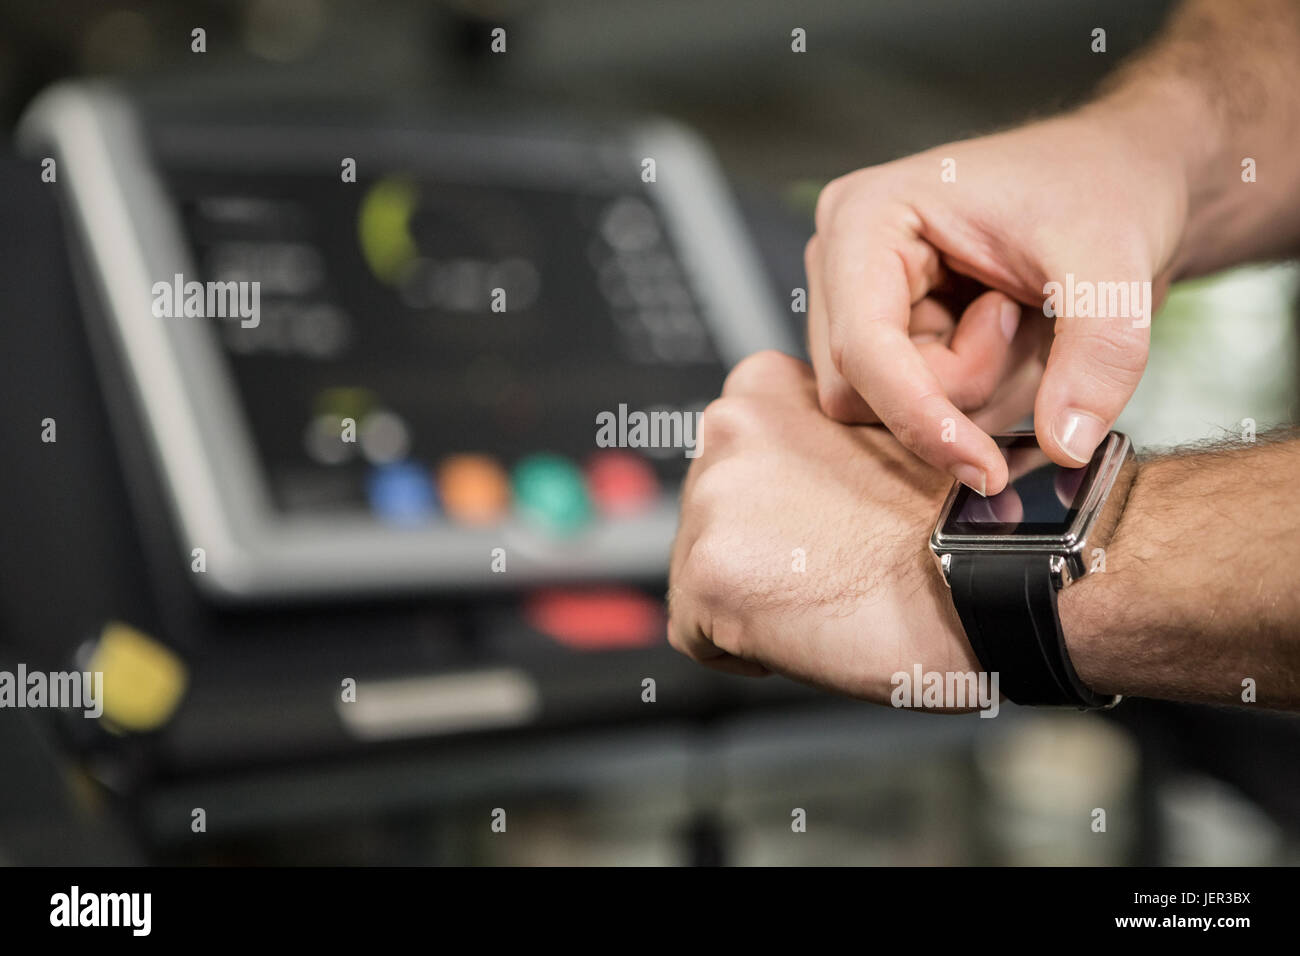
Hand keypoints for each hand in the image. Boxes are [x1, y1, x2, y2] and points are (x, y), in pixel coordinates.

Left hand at [666, 350, 975, 702]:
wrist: (986, 574)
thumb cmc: (957, 517)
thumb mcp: (881, 436)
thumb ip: (817, 445)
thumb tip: (792, 482)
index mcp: (762, 387)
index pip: (730, 461)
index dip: (773, 507)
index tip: (814, 529)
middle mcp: (725, 432)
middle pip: (709, 515)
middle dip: (757, 550)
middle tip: (826, 569)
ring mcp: (710, 502)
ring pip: (699, 570)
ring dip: (750, 595)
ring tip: (821, 599)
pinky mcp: (706, 574)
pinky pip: (693, 633)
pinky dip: (740, 648)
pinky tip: (801, 633)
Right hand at [806, 109, 1185, 493]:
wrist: (1125, 176)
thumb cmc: (1104, 186)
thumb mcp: (1112, 260)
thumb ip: (1096, 352)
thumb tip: (1065, 445)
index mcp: (865, 218)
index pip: (863, 350)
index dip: (920, 418)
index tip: (986, 470)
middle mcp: (842, 261)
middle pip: (865, 391)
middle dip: (958, 387)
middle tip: (1023, 323)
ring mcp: (858, 301)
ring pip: (888, 409)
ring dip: (974, 390)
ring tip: (1022, 319)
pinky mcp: (885, 334)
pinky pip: (912, 409)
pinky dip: (975, 394)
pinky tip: (1009, 340)